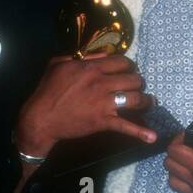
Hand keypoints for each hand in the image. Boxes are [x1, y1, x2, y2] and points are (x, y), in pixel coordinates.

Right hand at [15, 54, 156, 157]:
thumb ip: (81, 57)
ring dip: (146, 101)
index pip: (122, 62)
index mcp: (92, 68)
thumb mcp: (59, 64)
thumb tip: (101, 55)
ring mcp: (104, 103)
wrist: (41, 118)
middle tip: (137, 86)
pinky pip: (125, 126)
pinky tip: (152, 137)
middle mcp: (101, 83)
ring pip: (135, 99)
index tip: (130, 70)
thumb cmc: (47, 89)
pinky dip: (140, 132)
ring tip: (149, 103)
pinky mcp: (103, 121)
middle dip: (139, 82)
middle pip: (133, 79)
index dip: (129, 66)